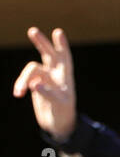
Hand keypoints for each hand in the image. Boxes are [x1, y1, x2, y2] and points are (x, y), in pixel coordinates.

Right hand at [13, 27, 76, 142]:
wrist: (58, 125)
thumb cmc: (64, 114)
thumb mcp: (60, 105)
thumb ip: (48, 93)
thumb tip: (33, 84)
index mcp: (66, 78)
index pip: (65, 58)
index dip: (62, 45)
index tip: (58, 32)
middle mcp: (55, 74)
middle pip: (48, 54)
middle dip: (41, 43)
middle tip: (33, 31)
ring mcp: (44, 78)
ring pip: (31, 69)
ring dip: (23, 79)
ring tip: (18, 92)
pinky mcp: (34, 83)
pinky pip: (24, 79)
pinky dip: (20, 85)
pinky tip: (18, 93)